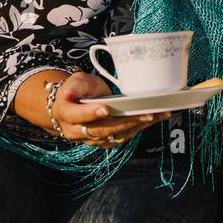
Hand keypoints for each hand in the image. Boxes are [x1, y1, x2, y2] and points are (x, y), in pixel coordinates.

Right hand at [52, 72, 168, 147]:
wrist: (77, 105)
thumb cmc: (78, 91)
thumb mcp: (75, 81)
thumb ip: (75, 86)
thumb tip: (68, 93)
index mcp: (65, 114)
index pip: (77, 116)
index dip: (91, 114)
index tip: (106, 109)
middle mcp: (77, 131)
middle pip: (102, 129)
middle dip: (125, 122)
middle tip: (145, 114)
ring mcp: (92, 138)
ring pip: (116, 135)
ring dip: (138, 125)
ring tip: (157, 114)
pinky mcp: (106, 140)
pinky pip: (124, 135)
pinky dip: (141, 127)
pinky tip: (156, 117)